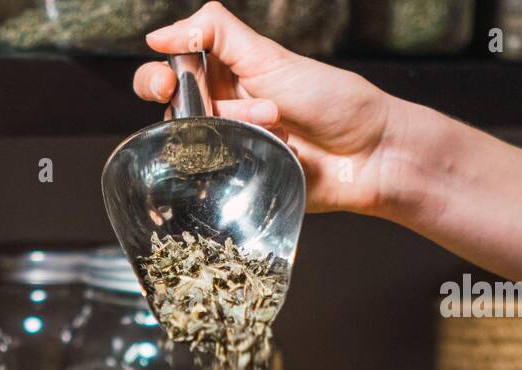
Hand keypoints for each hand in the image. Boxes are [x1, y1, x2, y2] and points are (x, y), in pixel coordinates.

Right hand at [135, 2, 412, 215]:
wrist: (367, 153)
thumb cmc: (329, 100)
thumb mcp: (268, 55)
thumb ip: (214, 33)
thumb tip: (157, 35)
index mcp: (222, 75)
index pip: (167, 72)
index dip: (154, 77)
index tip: (165, 81)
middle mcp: (218, 112)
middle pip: (169, 112)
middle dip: (182, 106)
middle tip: (205, 109)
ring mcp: (226, 151)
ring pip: (193, 143)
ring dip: (234, 126)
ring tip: (276, 122)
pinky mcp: (236, 186)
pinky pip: (211, 181)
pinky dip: (233, 164)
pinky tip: (267, 152)